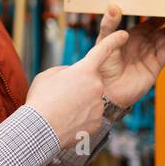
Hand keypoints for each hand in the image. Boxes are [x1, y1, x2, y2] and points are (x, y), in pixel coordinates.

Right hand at [26, 30, 128, 147]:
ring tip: (60, 111)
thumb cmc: (41, 100)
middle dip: (79, 86)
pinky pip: (90, 116)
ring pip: (90, 100)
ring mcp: (99, 106)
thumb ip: (66, 71)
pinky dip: (79, 118)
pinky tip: (66, 122)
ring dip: (78, 103)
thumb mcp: (48, 76)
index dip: (114, 40)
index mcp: (85, 70)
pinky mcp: (98, 122)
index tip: (124, 34)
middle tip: (60, 96)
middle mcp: (97, 86)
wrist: (40, 131)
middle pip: (90, 81)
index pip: (103, 50)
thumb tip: (74, 76)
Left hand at [92, 5, 164, 109]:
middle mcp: (144, 43)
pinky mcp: (157, 63)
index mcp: (131, 35)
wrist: (106, 92)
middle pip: (164, 26)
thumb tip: (113, 6)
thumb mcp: (102, 41)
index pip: (150, 20)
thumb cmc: (101, 68)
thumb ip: (109, 24)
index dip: (160, 10)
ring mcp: (151, 52)